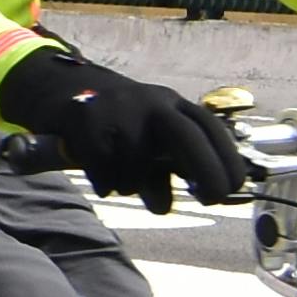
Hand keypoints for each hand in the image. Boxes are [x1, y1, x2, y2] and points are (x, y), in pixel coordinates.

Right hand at [0, 46, 255, 211]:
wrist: (61, 93)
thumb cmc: (117, 123)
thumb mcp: (148, 138)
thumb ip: (164, 167)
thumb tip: (165, 204)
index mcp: (170, 104)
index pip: (207, 127)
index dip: (227, 157)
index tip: (234, 188)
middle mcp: (149, 104)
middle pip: (186, 137)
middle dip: (206, 169)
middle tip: (210, 199)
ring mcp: (118, 112)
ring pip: (137, 167)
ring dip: (131, 184)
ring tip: (120, 177)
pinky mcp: (87, 123)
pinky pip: (104, 172)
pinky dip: (104, 183)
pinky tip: (99, 174)